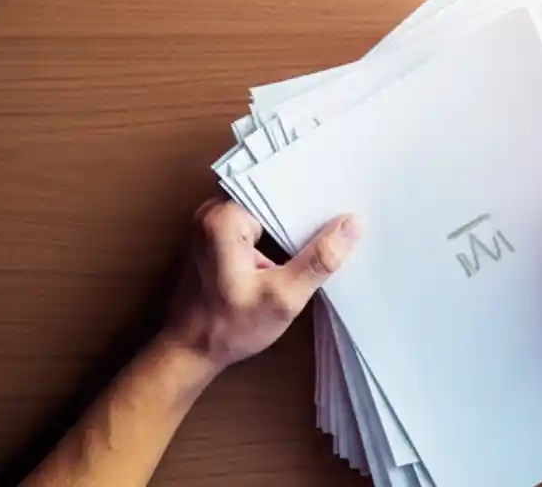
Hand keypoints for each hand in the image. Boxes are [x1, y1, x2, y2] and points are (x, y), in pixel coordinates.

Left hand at [162, 199, 360, 373]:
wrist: (189, 352)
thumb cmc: (229, 328)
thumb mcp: (284, 297)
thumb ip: (320, 259)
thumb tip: (353, 224)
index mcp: (224, 218)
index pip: (279, 189)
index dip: (311, 197)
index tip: (340, 204)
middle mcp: (211, 213)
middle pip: (270, 198)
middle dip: (302, 213)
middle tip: (337, 222)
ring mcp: (209, 225)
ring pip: (263, 212)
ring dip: (288, 226)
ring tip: (321, 236)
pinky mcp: (212, 239)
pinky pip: (252, 224)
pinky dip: (273, 235)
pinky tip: (295, 251)